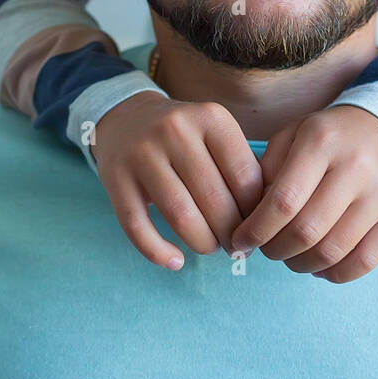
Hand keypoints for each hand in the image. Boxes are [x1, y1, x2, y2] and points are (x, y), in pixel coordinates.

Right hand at [92, 92, 263, 269]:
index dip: (255, 213)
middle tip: (235, 247)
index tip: (255, 228)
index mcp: (210, 117)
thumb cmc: (185, 136)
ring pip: (180, 215)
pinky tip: (175, 261)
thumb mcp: (216, 133)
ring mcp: (142, 153)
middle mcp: (176, 130)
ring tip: (210, 247)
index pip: (245, 177)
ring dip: (202, 242)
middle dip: (230, 233)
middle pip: (214, 199)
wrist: (128, 117)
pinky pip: (137, 227)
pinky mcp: (114, 177)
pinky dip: (158, 252)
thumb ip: (239, 167)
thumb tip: (263, 221)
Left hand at [229, 104, 377, 283]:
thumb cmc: (330, 137)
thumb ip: (268, 169)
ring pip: (333, 251)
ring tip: (291, 258)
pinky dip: (335, 274)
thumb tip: (249, 217)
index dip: (256, 230)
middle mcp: (355, 166)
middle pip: (306, 231)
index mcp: (321, 141)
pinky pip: (364, 262)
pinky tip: (320, 266)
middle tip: (266, 250)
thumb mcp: (295, 134)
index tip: (240, 241)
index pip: (283, 201)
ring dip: (302, 265)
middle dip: (276, 250)